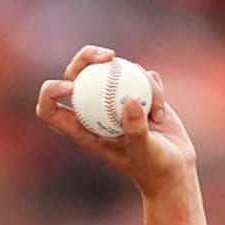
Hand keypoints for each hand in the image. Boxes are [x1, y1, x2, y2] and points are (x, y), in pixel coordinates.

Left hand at [35, 45, 197, 195]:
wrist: (174, 167)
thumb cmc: (153, 167)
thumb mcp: (145, 152)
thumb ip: (136, 131)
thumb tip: (130, 101)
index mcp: (82, 129)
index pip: (49, 109)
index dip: (51, 92)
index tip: (71, 87)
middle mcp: (94, 110)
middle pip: (76, 75)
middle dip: (87, 57)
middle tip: (108, 56)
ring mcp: (114, 99)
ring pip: (114, 70)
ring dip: (138, 81)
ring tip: (154, 115)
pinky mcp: (137, 91)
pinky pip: (141, 76)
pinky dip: (154, 88)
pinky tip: (160, 115)